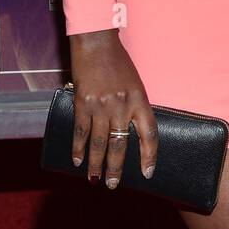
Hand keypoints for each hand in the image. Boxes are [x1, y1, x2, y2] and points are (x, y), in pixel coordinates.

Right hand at [69, 30, 158, 187]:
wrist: (96, 43)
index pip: (149, 133)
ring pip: (99, 143)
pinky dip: (78, 148)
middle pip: (120, 144)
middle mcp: (121, 106)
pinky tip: (78, 160)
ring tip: (94, 179)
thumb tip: (130, 131)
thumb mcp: (135, 83)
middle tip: (113, 184)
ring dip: (96, 163)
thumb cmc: (118, 62)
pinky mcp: (83, 103)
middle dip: (117, 168)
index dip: (150, 155)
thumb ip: (134, 106)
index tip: (149, 172)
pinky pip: (81, 132)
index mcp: (140, 100)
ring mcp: (101, 106)